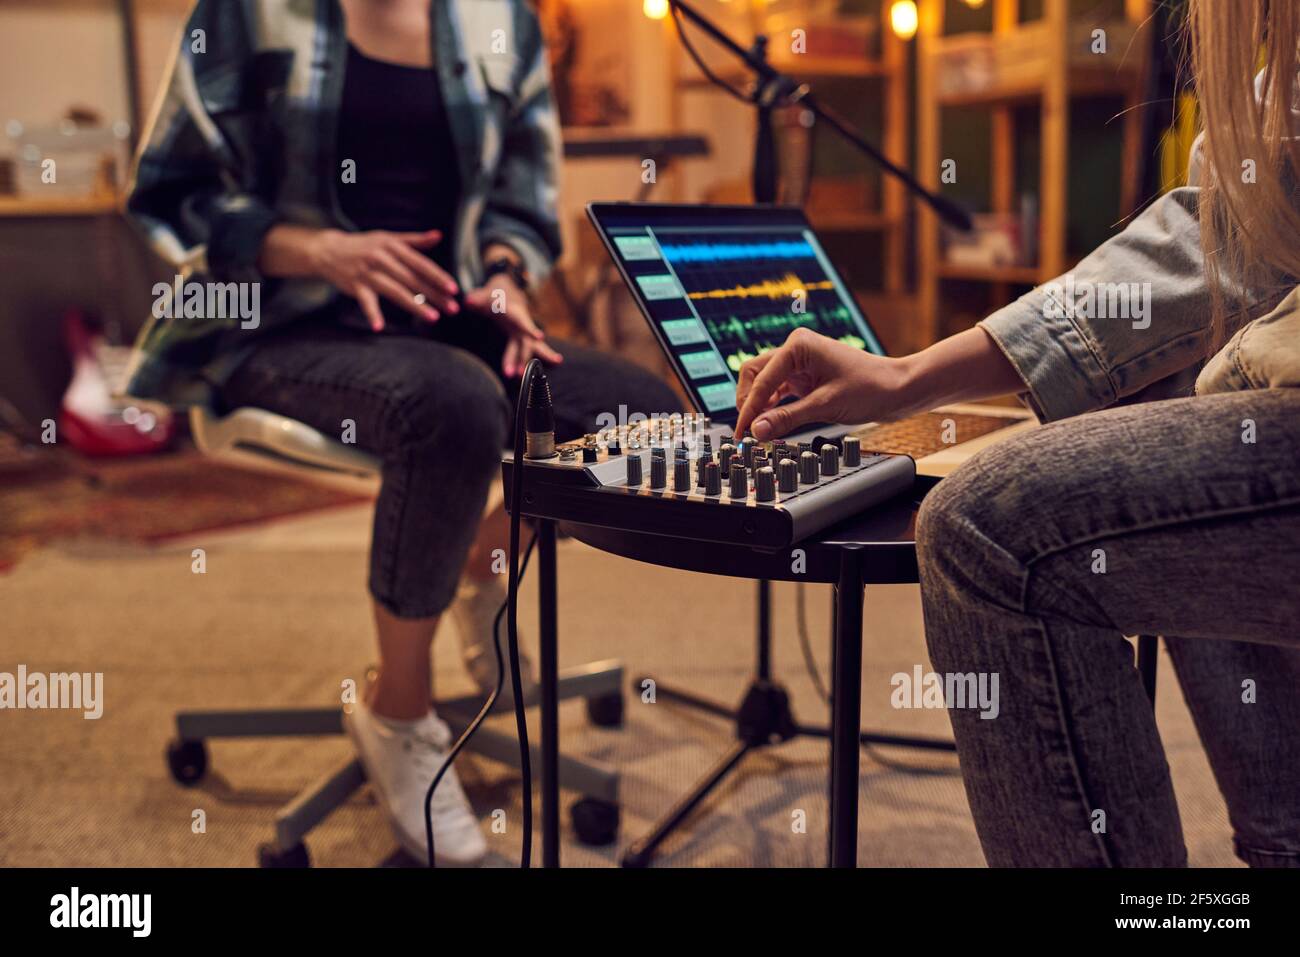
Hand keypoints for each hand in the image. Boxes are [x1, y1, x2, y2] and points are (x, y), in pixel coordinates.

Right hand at [310, 228, 459, 331]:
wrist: (328, 250)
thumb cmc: (364, 245)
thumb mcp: (388, 238)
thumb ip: (414, 240)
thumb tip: (438, 236)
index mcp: (392, 247)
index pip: (420, 263)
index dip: (437, 276)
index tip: (453, 289)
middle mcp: (381, 259)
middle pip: (412, 279)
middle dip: (434, 295)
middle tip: (452, 309)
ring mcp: (368, 273)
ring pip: (396, 291)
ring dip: (415, 305)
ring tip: (433, 318)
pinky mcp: (355, 286)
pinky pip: (366, 302)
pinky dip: (372, 314)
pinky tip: (379, 327)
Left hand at [463, 274, 562, 377]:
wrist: (506, 292)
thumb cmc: (496, 293)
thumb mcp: (486, 293)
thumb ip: (478, 298)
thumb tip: (468, 301)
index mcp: (515, 312)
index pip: (523, 321)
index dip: (530, 329)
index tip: (539, 337)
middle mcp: (522, 324)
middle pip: (526, 342)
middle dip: (522, 358)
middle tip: (517, 374)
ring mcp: (521, 332)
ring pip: (527, 349)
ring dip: (523, 364)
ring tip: (520, 379)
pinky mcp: (518, 338)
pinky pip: (522, 351)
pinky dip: (525, 362)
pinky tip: (530, 374)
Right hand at [734, 327, 910, 439]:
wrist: (899, 389)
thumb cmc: (871, 388)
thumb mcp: (825, 406)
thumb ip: (787, 418)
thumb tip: (757, 430)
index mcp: (799, 345)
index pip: (761, 378)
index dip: (749, 408)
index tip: (742, 432)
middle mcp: (796, 349)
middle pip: (755, 375)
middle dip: (749, 402)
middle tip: (747, 431)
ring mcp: (800, 363)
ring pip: (764, 383)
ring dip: (759, 406)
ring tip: (758, 431)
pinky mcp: (806, 377)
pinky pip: (779, 391)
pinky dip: (773, 407)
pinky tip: (771, 423)